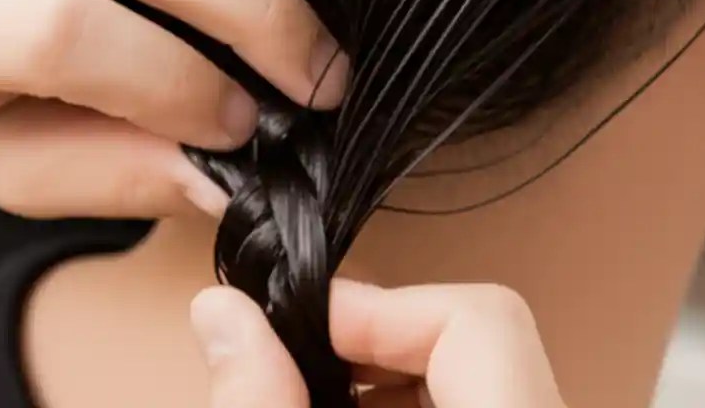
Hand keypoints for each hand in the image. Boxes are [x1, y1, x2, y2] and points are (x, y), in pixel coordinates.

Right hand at [192, 281, 566, 407]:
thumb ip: (262, 404)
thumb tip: (223, 315)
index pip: (479, 318)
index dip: (377, 308)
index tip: (306, 325)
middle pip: (474, 337)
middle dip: (371, 343)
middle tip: (299, 370)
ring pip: (475, 371)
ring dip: (385, 378)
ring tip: (317, 402)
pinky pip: (481, 402)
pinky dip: (410, 407)